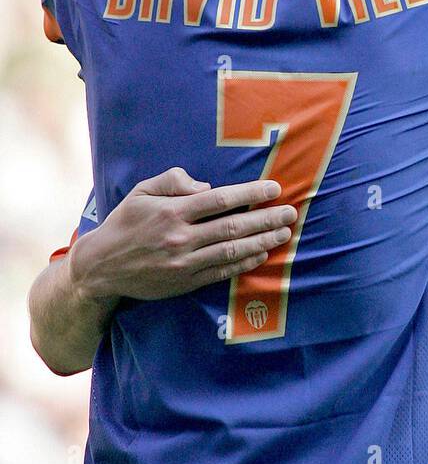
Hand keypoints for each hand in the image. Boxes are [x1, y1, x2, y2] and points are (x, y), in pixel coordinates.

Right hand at [68, 168, 297, 302]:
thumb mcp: (142, 191)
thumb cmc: (126, 222)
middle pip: (233, 226)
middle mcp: (180, 238)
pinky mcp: (184, 283)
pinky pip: (221, 272)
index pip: (220, 199)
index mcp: (172, 211)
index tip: (274, 188)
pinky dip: (244, 264)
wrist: (101, 267)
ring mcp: (183, 263)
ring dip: (262, 241)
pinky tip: (262, 254)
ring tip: (284, 233)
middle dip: (266, 218)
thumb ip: (173, 180)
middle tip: (290, 212)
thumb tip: (206, 185)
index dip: (251, 193)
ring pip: (231, 251)